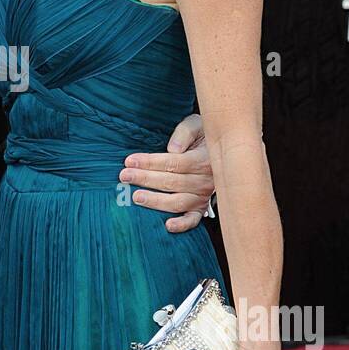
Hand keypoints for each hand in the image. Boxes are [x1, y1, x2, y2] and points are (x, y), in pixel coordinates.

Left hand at [119, 112, 213, 232]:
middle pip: (173, 182)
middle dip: (146, 178)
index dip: (151, 162)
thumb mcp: (197, 124)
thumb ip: (185, 132)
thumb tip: (172, 149)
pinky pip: (193, 219)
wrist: (224, 149)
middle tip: (124, 176)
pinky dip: (182, 224)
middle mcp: (206, 180)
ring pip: (178, 202)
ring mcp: (203, 195)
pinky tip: (167, 226)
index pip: (175, 163)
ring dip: (156, 201)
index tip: (129, 161)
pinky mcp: (201, 207)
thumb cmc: (204, 135)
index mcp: (205, 159)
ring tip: (136, 197)